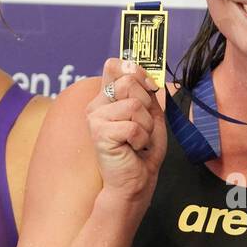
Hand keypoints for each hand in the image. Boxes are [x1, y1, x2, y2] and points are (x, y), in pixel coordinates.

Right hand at [86, 58, 166, 204]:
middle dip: (146, 106)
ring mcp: (95, 117)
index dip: (137, 71)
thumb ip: (146, 92)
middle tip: (141, 127)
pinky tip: (132, 148)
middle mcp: (97, 104)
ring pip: (134, 105)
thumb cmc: (143, 151)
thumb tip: (144, 71)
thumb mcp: (150, 115)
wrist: (136, 181)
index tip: (149, 87)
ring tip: (137, 140)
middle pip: (129, 82)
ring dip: (145, 126)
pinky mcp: (99, 132)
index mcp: (107, 97)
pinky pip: (133, 126)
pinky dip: (141, 139)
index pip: (115, 64)